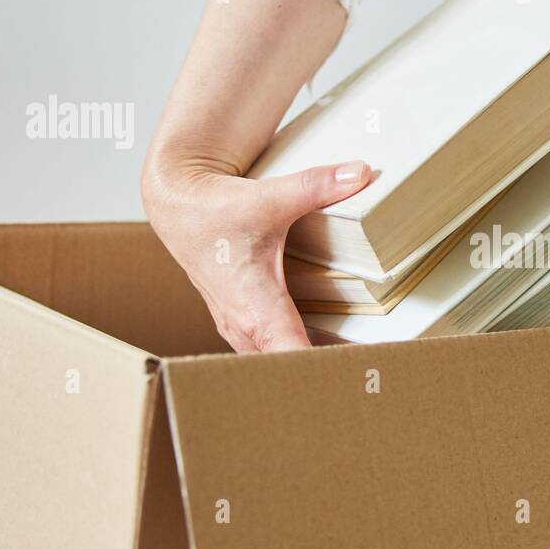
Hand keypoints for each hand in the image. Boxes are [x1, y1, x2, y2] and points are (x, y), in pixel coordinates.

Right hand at [143, 158, 369, 352]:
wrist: (177, 206)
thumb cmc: (214, 209)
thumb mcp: (269, 198)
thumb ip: (316, 186)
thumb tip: (359, 173)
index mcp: (256, 311)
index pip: (295, 360)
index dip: (326, 372)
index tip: (359, 375)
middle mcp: (246, 328)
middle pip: (292, 370)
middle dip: (327, 373)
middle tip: (372, 374)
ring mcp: (241, 329)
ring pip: (280, 363)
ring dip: (311, 366)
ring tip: (354, 370)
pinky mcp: (241, 321)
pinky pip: (272, 351)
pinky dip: (297, 352)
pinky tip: (327, 351)